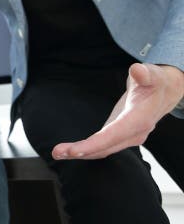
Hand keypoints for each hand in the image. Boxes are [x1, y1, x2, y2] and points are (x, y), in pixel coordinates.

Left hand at [52, 63, 183, 159]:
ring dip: (81, 153)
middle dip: (82, 152)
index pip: (115, 134)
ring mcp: (128, 136)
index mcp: (140, 118)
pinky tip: (70, 151)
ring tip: (58, 153)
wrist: (166, 91)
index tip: (76, 149)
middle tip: (57, 152)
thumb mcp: (153, 74)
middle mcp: (134, 132)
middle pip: (106, 147)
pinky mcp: (120, 135)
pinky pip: (103, 147)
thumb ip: (145, 73)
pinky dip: (87, 150)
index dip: (96, 143)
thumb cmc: (156, 81)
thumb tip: (138, 70)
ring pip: (103, 150)